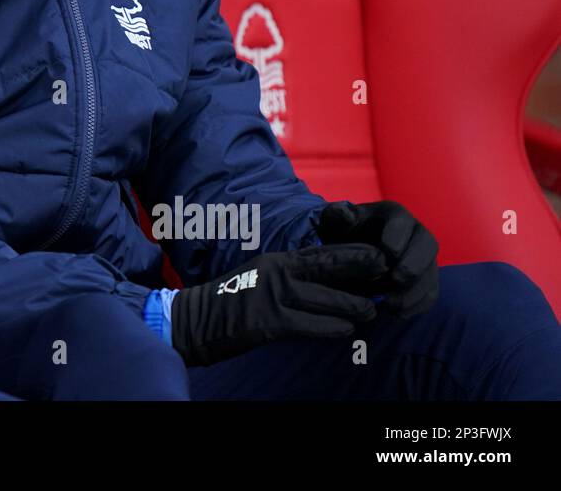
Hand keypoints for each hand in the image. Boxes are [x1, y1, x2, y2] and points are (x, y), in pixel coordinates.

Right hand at [170, 243, 388, 365]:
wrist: (194, 319)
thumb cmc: (231, 301)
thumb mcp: (260, 279)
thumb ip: (290, 278)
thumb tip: (328, 286)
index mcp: (275, 261)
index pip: (320, 253)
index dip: (351, 252)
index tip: (378, 253)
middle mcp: (275, 272)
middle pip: (328, 269)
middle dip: (360, 271)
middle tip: (388, 274)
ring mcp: (272, 296)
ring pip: (325, 299)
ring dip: (353, 306)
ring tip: (372, 311)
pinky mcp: (268, 321)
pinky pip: (309, 324)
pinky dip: (331, 327)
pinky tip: (346, 329)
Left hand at [316, 200, 438, 318]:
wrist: (350, 250)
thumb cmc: (342, 233)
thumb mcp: (335, 223)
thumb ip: (338, 216)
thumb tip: (342, 212)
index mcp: (394, 215)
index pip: (403, 222)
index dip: (397, 239)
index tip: (387, 256)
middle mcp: (416, 233)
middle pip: (427, 245)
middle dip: (413, 264)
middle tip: (396, 281)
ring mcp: (424, 258)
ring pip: (431, 272)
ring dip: (415, 290)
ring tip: (392, 305)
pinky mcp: (426, 279)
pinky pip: (431, 292)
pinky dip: (417, 305)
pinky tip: (397, 314)